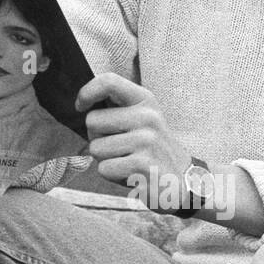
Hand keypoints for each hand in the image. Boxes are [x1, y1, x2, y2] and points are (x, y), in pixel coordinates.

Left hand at [75, 73, 191, 210]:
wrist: (182, 182)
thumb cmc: (151, 151)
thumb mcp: (141, 121)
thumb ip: (116, 109)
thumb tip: (82, 104)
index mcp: (145, 101)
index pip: (108, 82)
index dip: (87, 93)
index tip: (81, 106)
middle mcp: (147, 117)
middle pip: (92, 121)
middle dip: (98, 138)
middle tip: (120, 148)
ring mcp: (147, 141)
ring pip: (96, 148)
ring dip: (106, 160)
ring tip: (129, 162)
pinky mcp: (143, 165)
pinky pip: (105, 169)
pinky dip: (113, 176)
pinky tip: (132, 175)